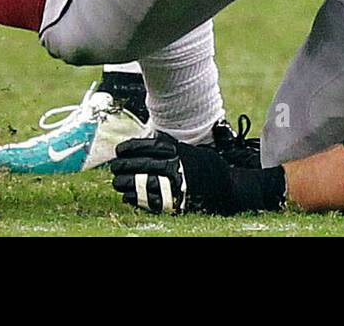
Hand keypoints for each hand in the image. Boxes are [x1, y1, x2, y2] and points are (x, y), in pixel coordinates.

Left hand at [109, 134, 285, 215]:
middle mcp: (176, 167)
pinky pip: (152, 201)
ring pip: (144, 183)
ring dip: (126, 183)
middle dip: (124, 166)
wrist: (229, 189)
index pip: (148, 147)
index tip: (119, 150)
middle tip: (114, 167)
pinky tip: (128, 197)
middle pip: (142, 165)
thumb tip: (150, 140)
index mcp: (178, 152)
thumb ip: (172, 146)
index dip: (130, 148)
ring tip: (116, 183)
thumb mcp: (191, 150)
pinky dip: (137, 199)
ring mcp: (176, 186)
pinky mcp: (177, 203)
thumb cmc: (208, 167)